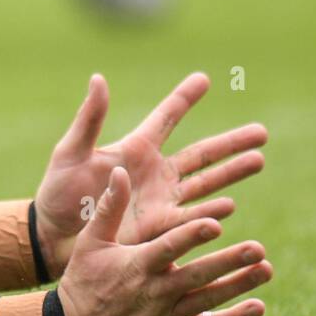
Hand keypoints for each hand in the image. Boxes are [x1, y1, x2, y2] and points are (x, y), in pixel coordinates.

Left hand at [34, 72, 265, 277]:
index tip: (205, 78)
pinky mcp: (158, 229)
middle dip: (232, 143)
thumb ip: (90, 119)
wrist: (52, 237)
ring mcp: (161, 201)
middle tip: (262, 132)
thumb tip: (98, 78)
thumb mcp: (70, 152)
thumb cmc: (58, 193)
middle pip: (202, 154)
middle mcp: (155, 174)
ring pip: (206, 185)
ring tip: (258, 159)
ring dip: (232, 173)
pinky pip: (190, 220)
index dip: (184, 98)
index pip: (166, 118)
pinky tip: (229, 205)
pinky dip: (210, 213)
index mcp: (136, 149)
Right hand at [56, 166, 271, 315]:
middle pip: (197, 276)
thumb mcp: (90, 243)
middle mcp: (154, 292)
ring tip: (267, 269)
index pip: (167, 248)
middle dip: (228, 263)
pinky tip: (258, 308)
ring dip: (239, 286)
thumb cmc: (83, 282)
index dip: (191, 237)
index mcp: (135, 266)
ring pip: (208, 301)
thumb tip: (120, 170)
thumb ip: (110, 207)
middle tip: (258, 248)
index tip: (214, 223)